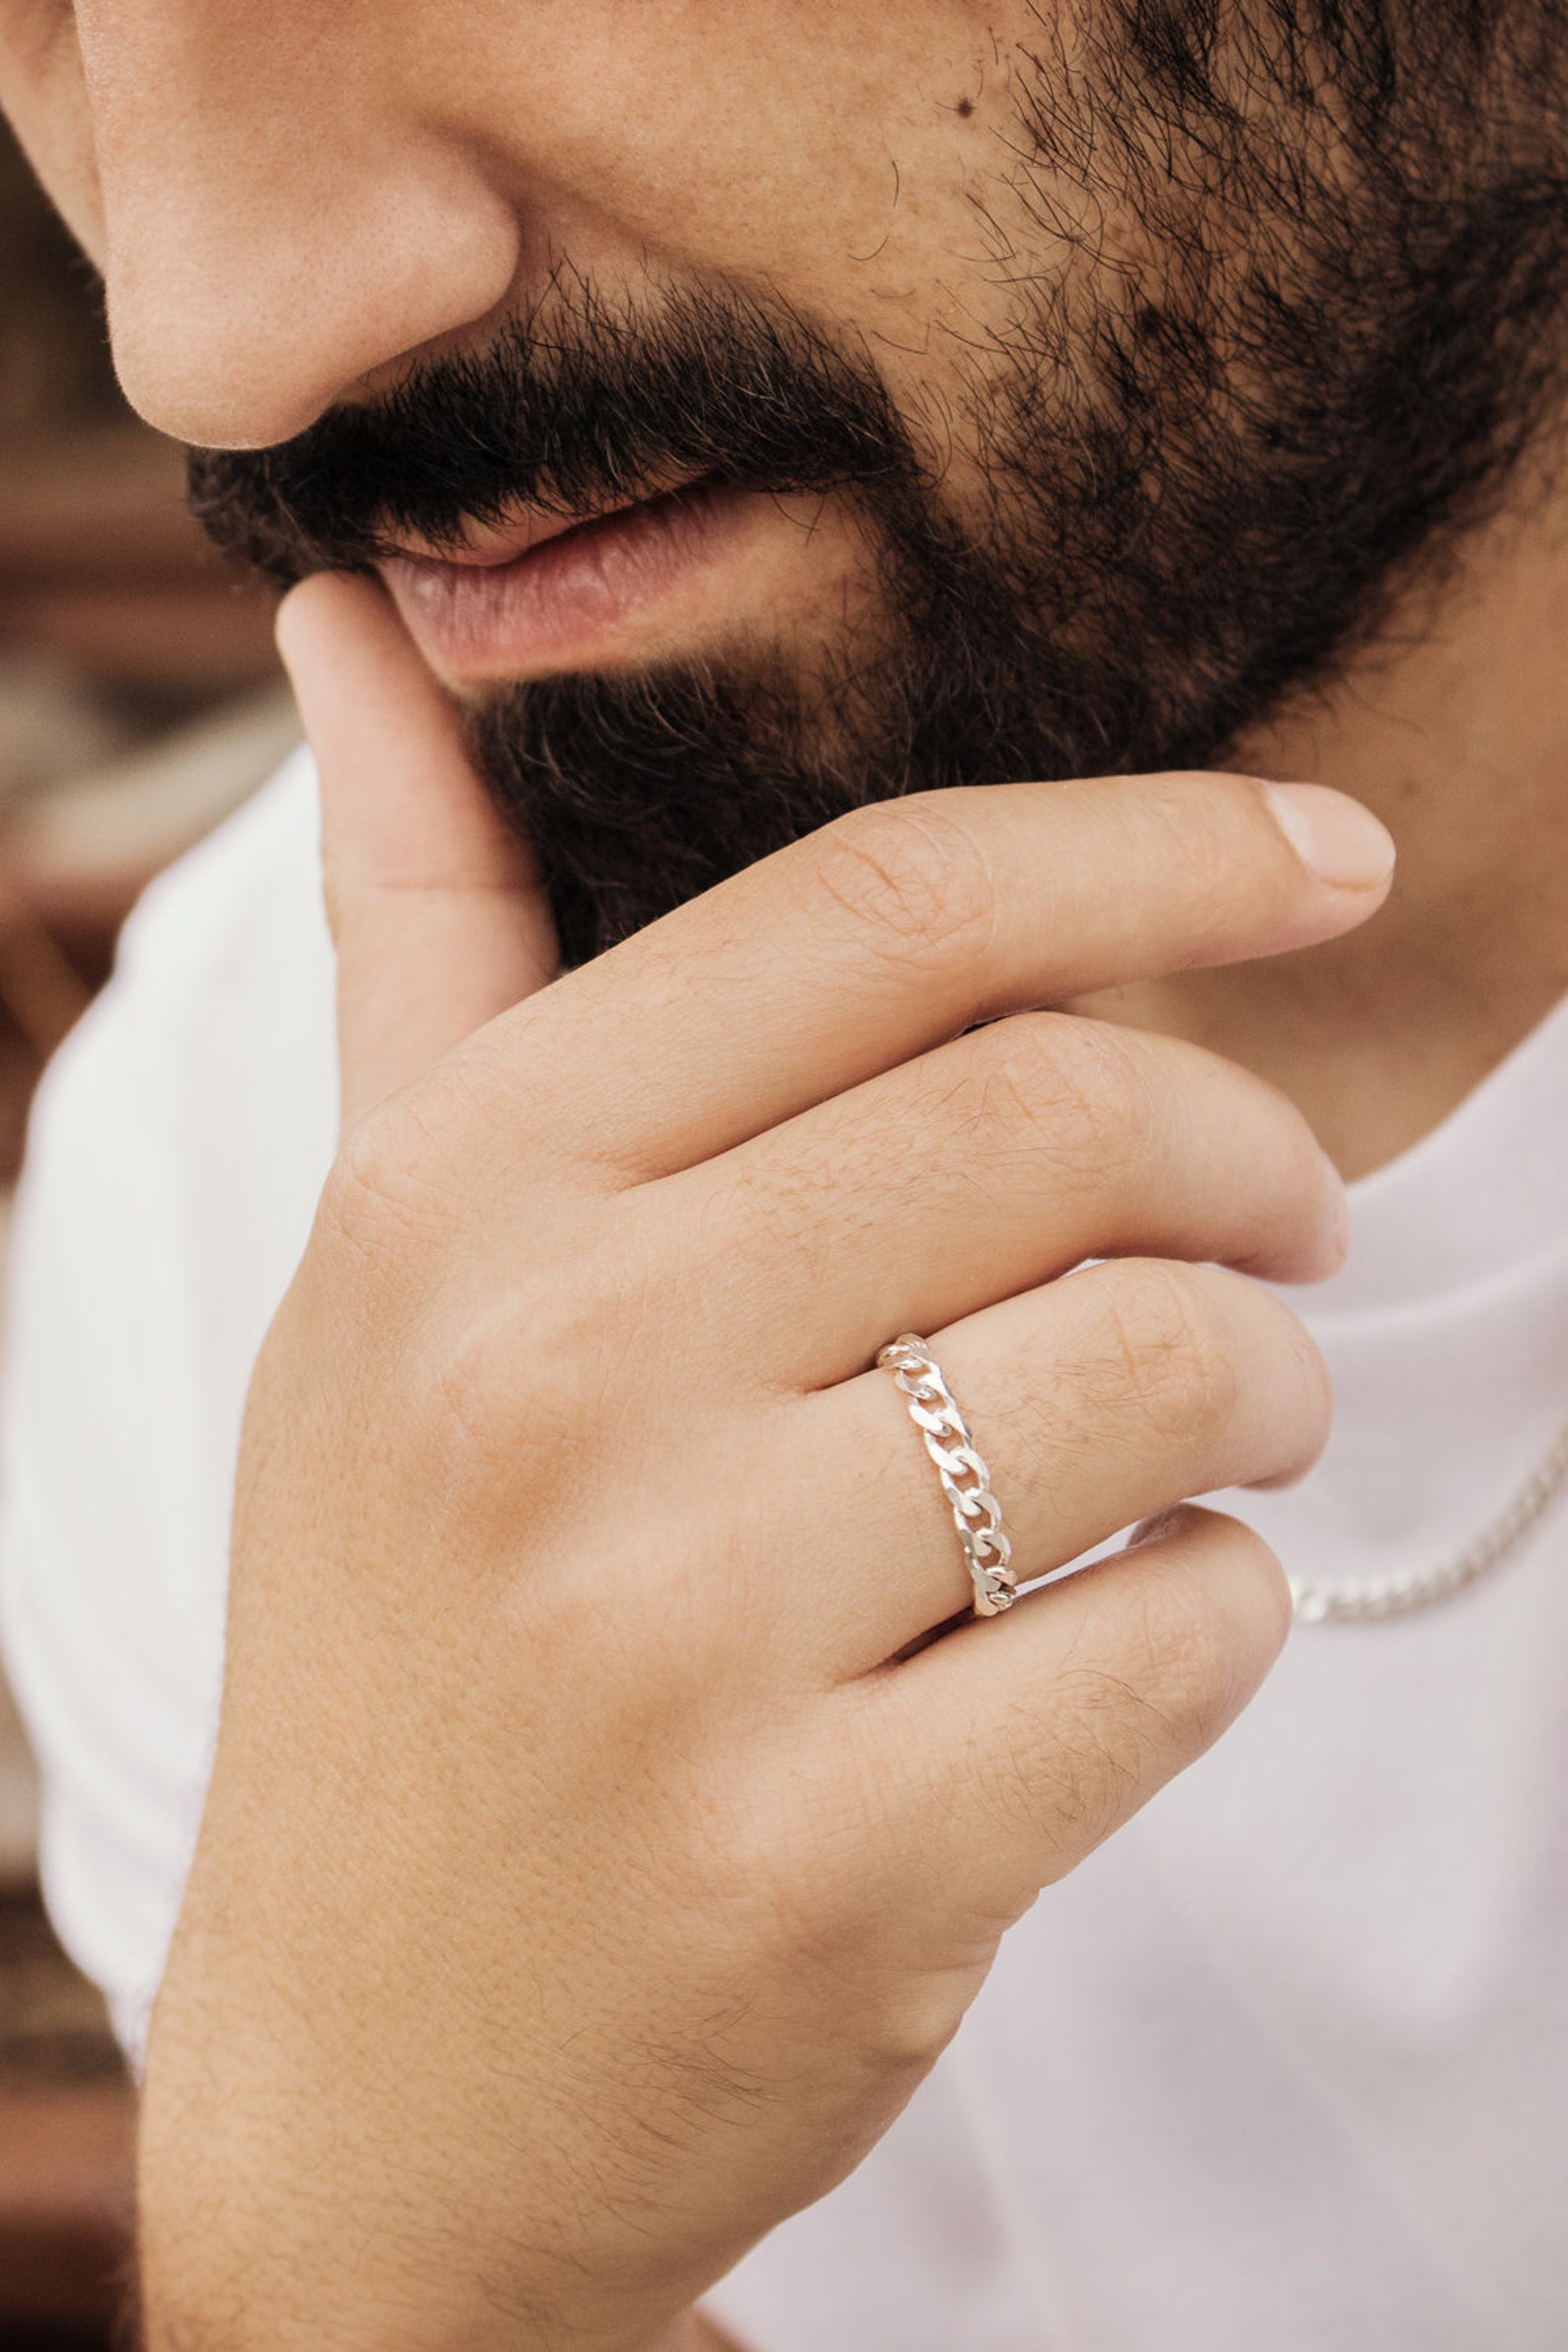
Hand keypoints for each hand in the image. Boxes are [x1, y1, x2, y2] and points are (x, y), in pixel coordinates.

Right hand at [138, 575, 1391, 2350]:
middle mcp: (544, 1379)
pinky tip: (1120, 1639)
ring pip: (1169, 1371)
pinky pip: (1187, 1640)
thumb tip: (354, 620)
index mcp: (452, 1196)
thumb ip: (420, 941)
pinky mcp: (822, 1869)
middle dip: (1261, 1162)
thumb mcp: (375, 1267)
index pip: (884, 911)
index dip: (1158, 846)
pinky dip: (1223, 1616)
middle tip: (1288, 1233)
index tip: (1331, 852)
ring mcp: (674, 1635)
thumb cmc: (408, 1625)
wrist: (381, 2078)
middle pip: (1068, 1118)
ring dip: (1269, 1393)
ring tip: (1220, 1440)